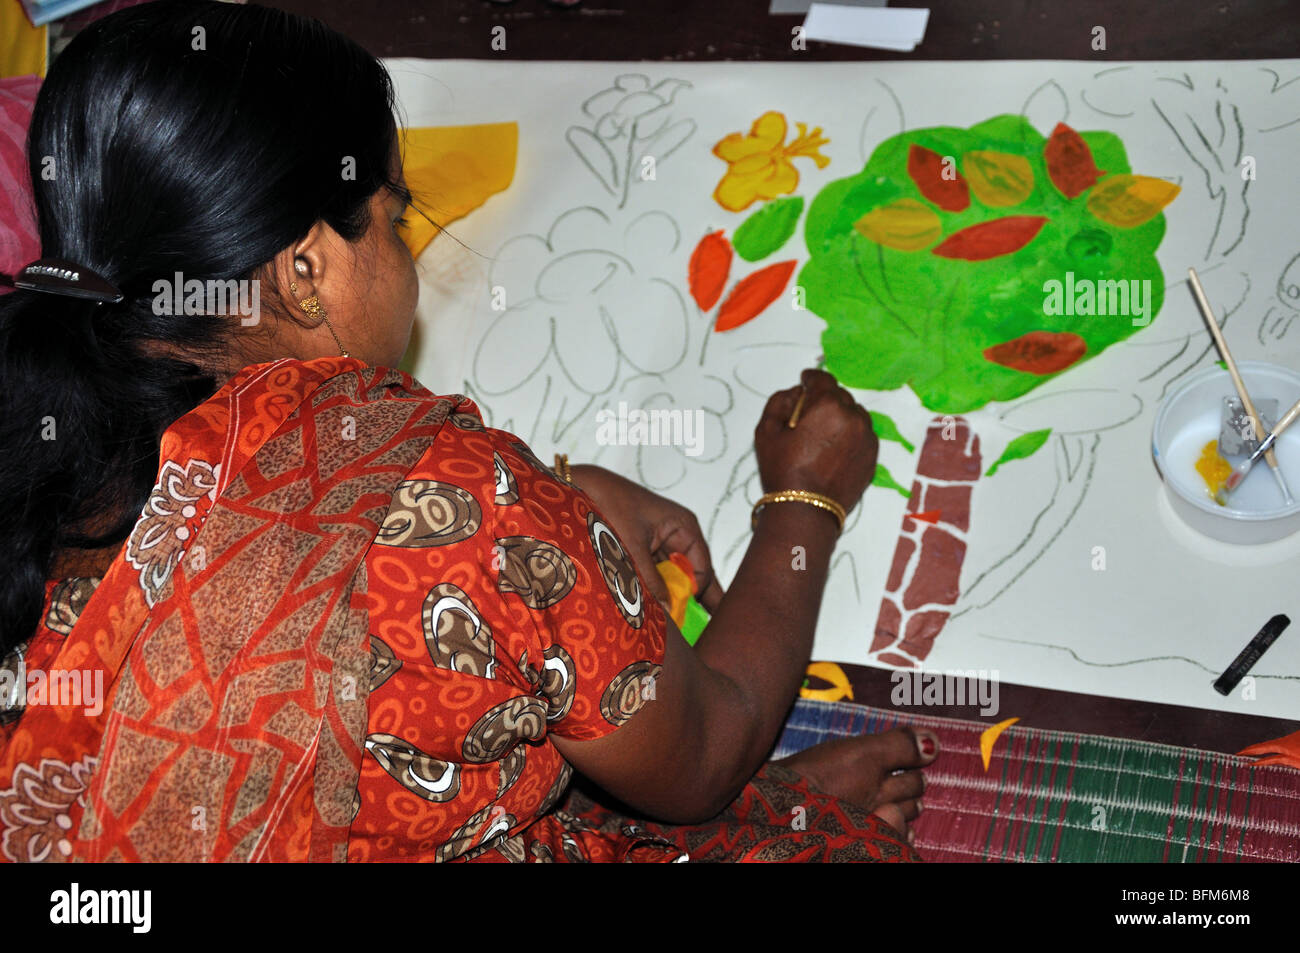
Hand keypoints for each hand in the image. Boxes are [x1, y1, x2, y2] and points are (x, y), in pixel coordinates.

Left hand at [569, 464, 724, 612]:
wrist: (581, 486)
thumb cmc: (611, 506)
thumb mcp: (631, 547)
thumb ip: (650, 581)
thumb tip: (668, 613)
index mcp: (685, 527)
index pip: (703, 569)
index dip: (700, 596)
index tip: (696, 622)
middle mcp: (679, 534)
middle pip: (693, 575)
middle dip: (694, 601)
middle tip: (709, 632)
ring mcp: (662, 541)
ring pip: (674, 576)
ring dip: (672, 597)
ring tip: (682, 627)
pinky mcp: (645, 547)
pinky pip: (657, 572)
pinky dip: (655, 589)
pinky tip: (656, 609)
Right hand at [755, 368, 877, 514]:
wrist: (806, 511)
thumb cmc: (782, 470)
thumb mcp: (766, 431)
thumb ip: (779, 401)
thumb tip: (796, 393)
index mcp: (827, 405)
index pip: (822, 379)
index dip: (811, 378)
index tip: (805, 380)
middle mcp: (853, 416)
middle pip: (839, 396)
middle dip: (824, 400)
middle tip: (808, 414)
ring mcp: (867, 437)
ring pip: (854, 415)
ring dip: (840, 416)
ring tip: (824, 432)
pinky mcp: (873, 456)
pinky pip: (863, 434)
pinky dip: (851, 434)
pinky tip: (835, 447)